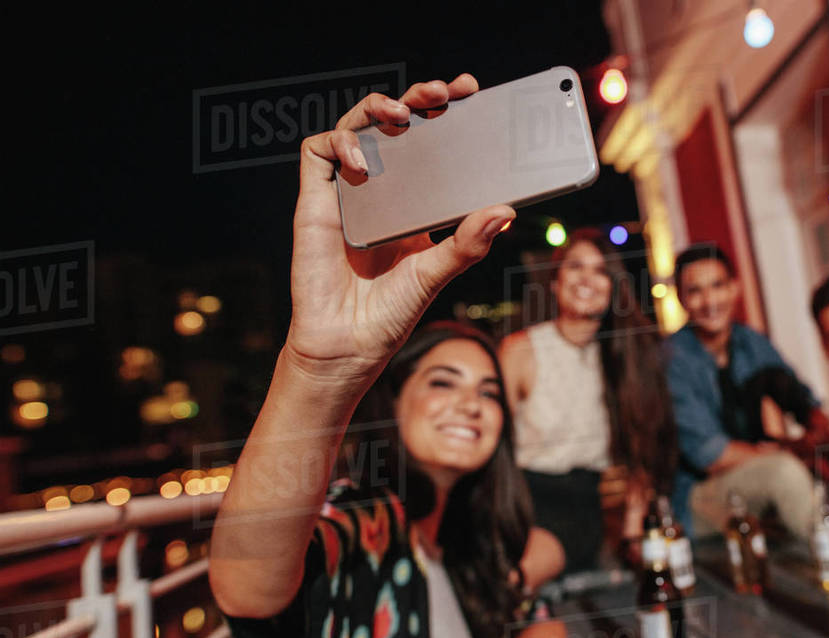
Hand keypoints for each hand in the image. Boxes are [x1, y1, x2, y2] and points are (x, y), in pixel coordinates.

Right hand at [285, 74, 514, 385]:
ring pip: (356, 126)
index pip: (430, 143)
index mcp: (413, 201)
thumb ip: (467, 243)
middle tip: (443, 92)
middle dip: (418, 97)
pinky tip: (361, 161)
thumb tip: (505, 210)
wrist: (347, 346)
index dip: (445, 113)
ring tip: (402, 114)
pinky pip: (318, 152)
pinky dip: (340, 143)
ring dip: (377, 107)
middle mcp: (380, 190)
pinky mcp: (316, 201)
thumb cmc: (390, 314)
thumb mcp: (437, 272)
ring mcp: (346, 192)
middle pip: (394, 124)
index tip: (470, 92)